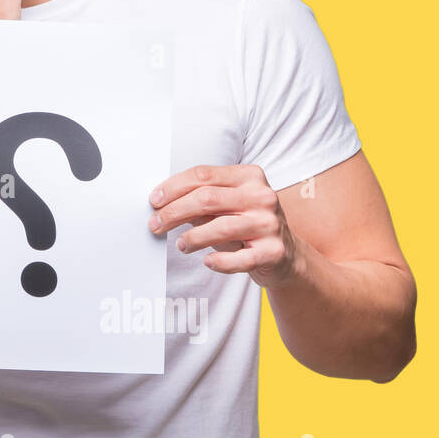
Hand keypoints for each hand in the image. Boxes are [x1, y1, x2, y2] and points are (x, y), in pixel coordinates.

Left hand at [147, 164, 299, 287]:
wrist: (285, 254)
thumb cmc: (245, 225)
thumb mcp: (225, 206)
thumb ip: (199, 201)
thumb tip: (160, 203)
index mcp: (249, 176)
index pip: (203, 175)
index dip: (173, 187)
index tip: (153, 201)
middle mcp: (262, 196)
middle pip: (207, 198)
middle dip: (174, 212)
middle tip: (155, 224)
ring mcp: (270, 224)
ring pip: (221, 227)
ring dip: (193, 237)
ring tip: (181, 245)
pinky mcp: (274, 251)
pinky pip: (240, 259)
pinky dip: (219, 262)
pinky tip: (207, 261)